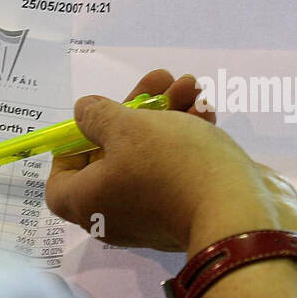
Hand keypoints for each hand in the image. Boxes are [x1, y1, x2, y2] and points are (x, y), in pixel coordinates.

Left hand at [46, 69, 295, 253]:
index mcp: (89, 202)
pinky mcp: (188, 210)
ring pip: (151, 156)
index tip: (92, 124)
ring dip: (168, 116)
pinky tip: (205, 107)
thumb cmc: (169, 166)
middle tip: (158, 82)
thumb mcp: (128, 127)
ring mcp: (154, 215)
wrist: (236, 212)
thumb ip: (99, 115)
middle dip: (138, 110)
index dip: (71, 149)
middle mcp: (116, 214)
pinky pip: (177, 171)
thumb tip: (82, 113)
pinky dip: (187, 139)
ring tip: (190, 85)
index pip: (60, 183)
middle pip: (113, 157)